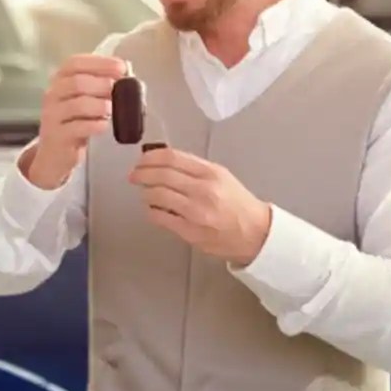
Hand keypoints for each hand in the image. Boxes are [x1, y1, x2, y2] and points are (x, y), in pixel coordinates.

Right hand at [25, 54, 127, 188]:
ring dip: (101, 105)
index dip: (100, 63)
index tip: (122, 68)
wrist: (55, 154)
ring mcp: (52, 116)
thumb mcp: (85, 99)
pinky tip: (104, 125)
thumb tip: (128, 73)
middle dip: (103, 84)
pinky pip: (79, 127)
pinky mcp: (57, 136)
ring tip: (113, 109)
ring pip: (78, 104)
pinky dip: (96, 125)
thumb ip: (102, 84)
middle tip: (119, 90)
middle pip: (77, 82)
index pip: (75, 63)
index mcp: (59, 80)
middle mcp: (52, 94)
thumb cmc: (75, 121)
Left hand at [129, 147, 271, 266]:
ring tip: (146, 193)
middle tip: (134, 175)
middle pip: (161, 175)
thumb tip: (163, 162)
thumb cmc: (237, 204)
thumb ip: (193, 168)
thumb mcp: (221, 176)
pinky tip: (153, 209)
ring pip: (157, 195)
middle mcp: (203, 190)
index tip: (142, 160)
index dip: (150, 157)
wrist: (255, 233)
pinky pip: (160, 217)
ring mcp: (195, 211)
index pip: (172, 158)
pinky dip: (151, 211)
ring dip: (146, 193)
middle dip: (141, 173)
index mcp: (210, 173)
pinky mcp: (190, 231)